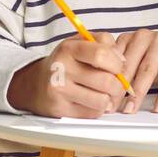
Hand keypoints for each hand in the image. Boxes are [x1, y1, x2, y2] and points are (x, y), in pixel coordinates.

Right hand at [6, 32, 127, 118]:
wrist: (35, 84)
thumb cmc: (64, 63)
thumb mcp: (80, 43)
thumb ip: (103, 43)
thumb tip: (123, 61)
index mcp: (69, 49)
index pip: (102, 54)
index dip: (117, 63)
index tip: (119, 67)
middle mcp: (62, 69)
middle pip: (106, 81)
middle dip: (118, 85)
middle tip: (117, 85)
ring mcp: (60, 91)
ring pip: (101, 100)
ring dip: (108, 99)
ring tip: (104, 94)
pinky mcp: (60, 109)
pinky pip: (92, 113)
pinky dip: (97, 109)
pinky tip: (91, 102)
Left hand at [112, 30, 157, 112]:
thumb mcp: (144, 64)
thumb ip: (128, 74)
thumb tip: (107, 96)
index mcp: (131, 38)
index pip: (113, 60)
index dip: (107, 80)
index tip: (102, 99)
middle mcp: (144, 36)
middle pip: (128, 65)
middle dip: (119, 89)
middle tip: (112, 107)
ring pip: (147, 70)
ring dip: (138, 93)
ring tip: (131, 109)